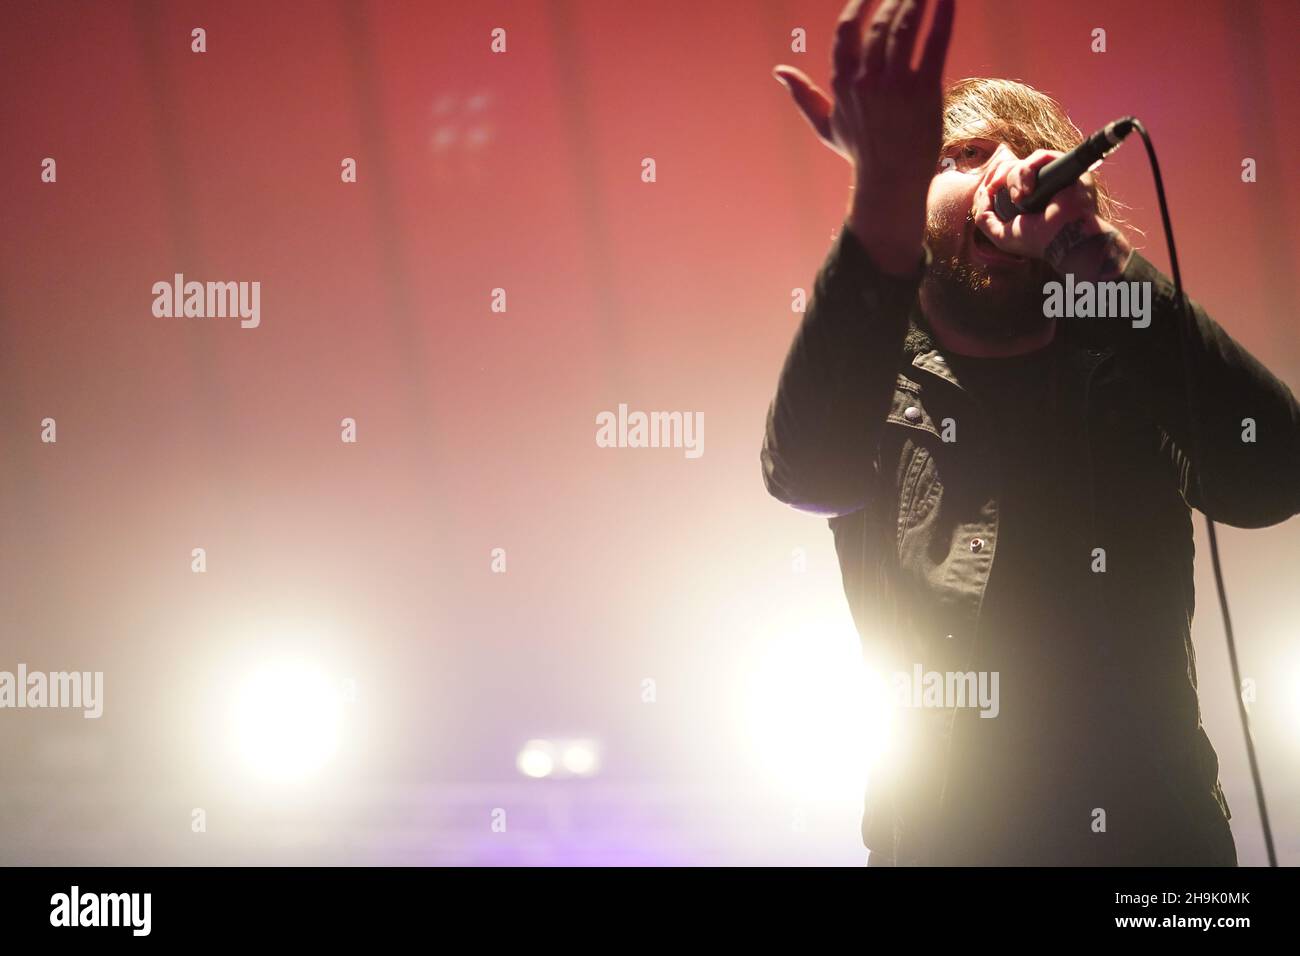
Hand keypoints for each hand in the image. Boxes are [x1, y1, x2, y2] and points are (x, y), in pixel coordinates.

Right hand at [773, 0, 954, 275]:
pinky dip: (942, 16)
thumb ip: (803, 96)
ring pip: (904, 28)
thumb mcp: (825, 126)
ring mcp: (895, 86)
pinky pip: (934, 43)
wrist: (890, 181)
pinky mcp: (924, 90)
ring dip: (916, 1)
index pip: (846, 32)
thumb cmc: (860, 153)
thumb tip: (779, 71)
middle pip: (879, 25)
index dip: (858, 6)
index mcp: (843, 84)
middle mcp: (866, 81)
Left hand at [973, 144, 1132, 280]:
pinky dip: (1028, 170)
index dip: (994, 179)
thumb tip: (982, 195)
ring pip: (1025, 162)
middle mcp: (1040, 183)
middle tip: (995, 188)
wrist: (1063, 240)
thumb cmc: (1037, 241)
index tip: (988, 189)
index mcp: (1027, 197)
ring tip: (1019, 198)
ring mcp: (1053, 174)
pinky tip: (1028, 191)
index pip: (1006, 177)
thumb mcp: (1001, 235)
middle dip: (1000, 176)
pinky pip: (1042, 156)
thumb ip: (985, 218)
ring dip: (1015, 178)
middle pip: (1013, 166)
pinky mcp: (1065, 166)